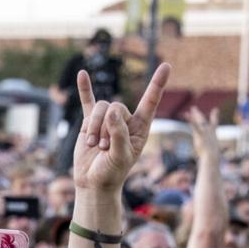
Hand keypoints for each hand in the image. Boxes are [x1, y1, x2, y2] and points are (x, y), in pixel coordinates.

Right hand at [74, 63, 169, 192]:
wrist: (93, 182)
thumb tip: (111, 111)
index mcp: (140, 127)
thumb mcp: (121, 156)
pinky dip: (85, 89)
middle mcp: (125, 120)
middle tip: (105, 148)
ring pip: (100, 109)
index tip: (166, 66)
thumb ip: (119, 134)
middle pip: (116, 107)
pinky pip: (88, 102)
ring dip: (95, 128)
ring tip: (94, 145)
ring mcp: (107, 120)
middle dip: (107, 127)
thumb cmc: (112, 172)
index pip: (150, 102)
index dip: (157, 84)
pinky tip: (82, 73)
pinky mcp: (90, 123)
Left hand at [187, 105, 219, 160]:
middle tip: (193, 108)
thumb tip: (214, 160)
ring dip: (194, 115)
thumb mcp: (211, 154)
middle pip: (203, 121)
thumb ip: (211, 154)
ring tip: (191, 109)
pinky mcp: (200, 134)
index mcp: (212, 134)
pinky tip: (186, 114)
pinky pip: (194, 125)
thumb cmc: (212, 157)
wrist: (212, 156)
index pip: (214, 123)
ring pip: (199, 121)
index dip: (214, 116)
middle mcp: (209, 131)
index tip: (215, 109)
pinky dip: (190, 119)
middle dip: (198, 114)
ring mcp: (205, 132)